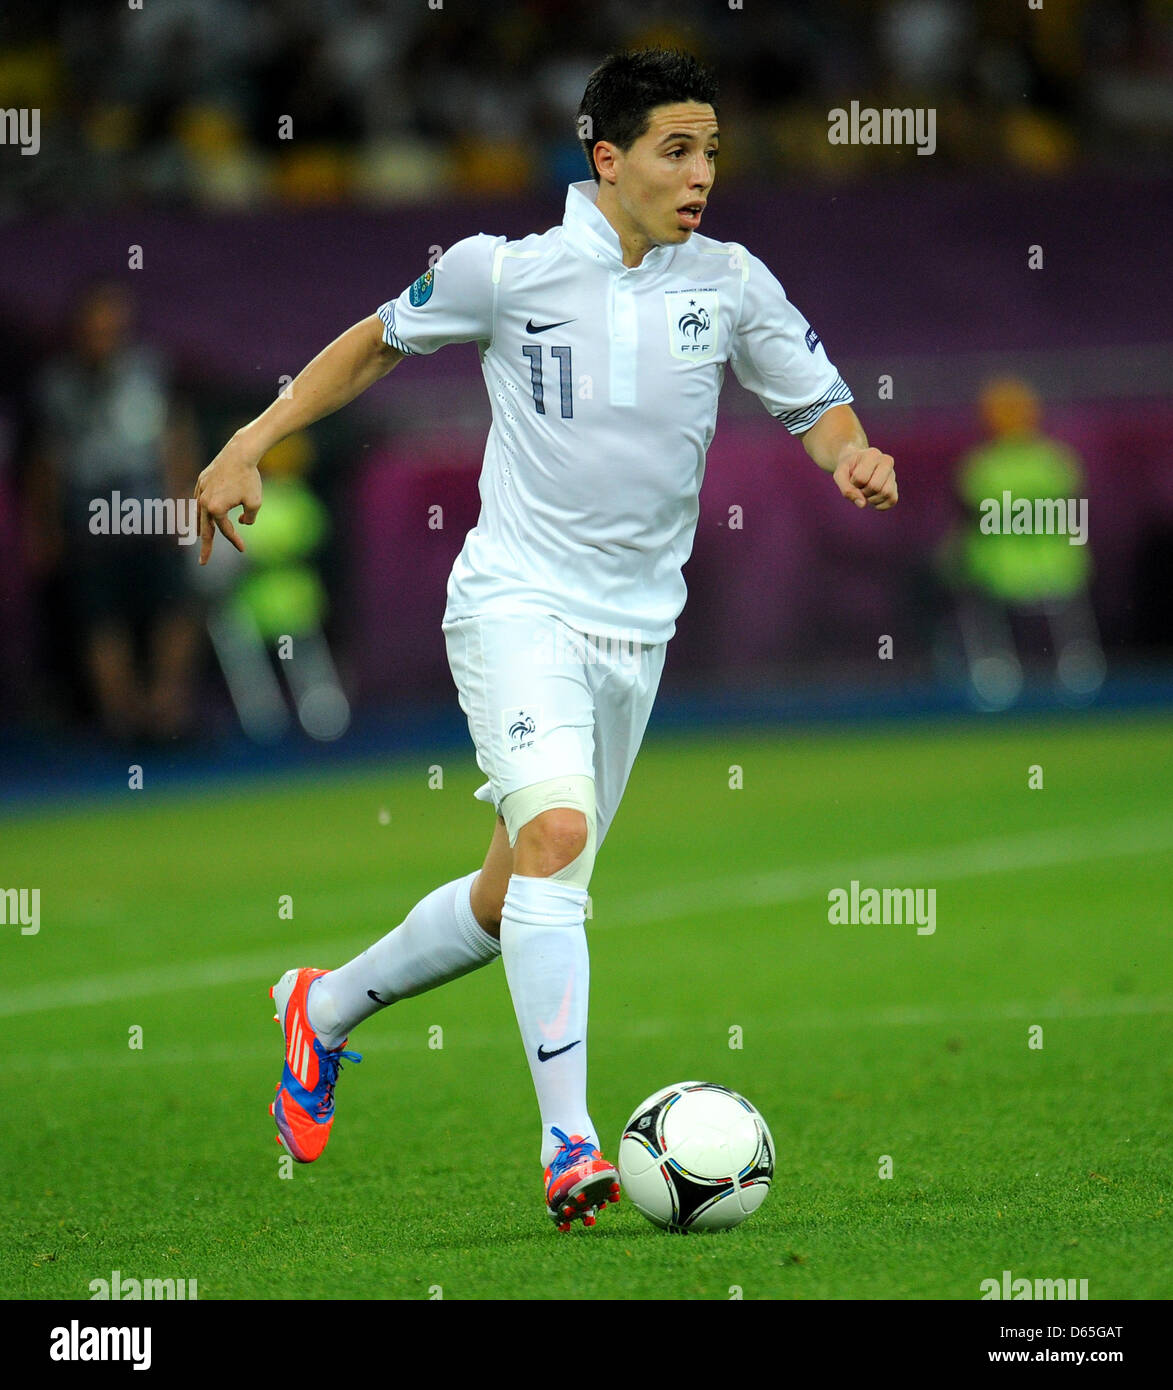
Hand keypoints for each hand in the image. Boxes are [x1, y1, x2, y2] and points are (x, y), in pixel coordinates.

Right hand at [194, 435, 262, 562]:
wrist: (240, 453)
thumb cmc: (249, 478)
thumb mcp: (255, 503)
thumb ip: (250, 519)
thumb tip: (241, 523)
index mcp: (215, 509)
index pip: (225, 531)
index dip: (235, 540)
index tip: (243, 549)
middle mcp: (203, 502)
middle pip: (205, 529)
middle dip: (206, 547)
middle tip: (203, 562)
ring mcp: (200, 491)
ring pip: (199, 514)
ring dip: (201, 528)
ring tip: (201, 539)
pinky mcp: (201, 482)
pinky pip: (199, 500)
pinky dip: (201, 511)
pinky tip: (202, 515)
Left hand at [832, 445, 897, 510]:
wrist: (855, 463)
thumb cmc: (848, 468)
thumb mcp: (840, 475)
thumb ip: (846, 489)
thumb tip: (863, 504)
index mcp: (872, 454)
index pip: (861, 478)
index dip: (852, 483)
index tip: (852, 478)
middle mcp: (886, 461)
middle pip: (875, 486)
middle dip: (863, 492)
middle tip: (859, 487)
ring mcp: (892, 473)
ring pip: (886, 493)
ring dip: (872, 499)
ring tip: (866, 493)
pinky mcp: (894, 485)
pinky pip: (893, 500)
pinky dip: (881, 505)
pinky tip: (872, 499)